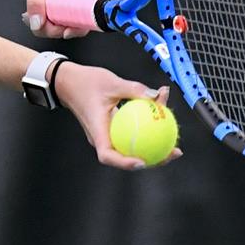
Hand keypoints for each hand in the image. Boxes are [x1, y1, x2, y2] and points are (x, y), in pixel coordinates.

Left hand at [16, 0, 99, 39]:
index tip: (63, 31)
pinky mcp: (74, 5)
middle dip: (56, 28)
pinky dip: (51, 24)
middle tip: (36, 21)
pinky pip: (66, 23)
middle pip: (80, 22)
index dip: (79, 26)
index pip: (92, 11)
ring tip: (34, 15)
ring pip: (71, 25)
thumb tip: (38, 23)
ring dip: (50, 27)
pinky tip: (39, 15)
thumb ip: (34, 2)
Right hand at [52, 63, 181, 169]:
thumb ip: (134, 89)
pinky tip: (163, 122)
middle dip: (152, 159)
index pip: (108, 155)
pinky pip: (132, 135)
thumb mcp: (111, 82)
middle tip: (173, 152)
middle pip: (126, 157)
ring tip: (175, 145)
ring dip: (153, 147)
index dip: (125, 163)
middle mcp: (102, 138)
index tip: (142, 161)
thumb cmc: (85, 83)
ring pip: (131, 148)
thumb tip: (157, 95)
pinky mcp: (113, 130)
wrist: (69, 82)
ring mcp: (108, 135)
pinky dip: (147, 131)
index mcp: (97, 131)